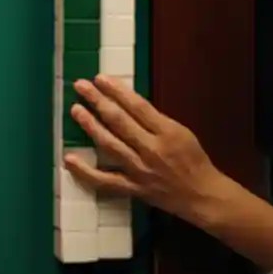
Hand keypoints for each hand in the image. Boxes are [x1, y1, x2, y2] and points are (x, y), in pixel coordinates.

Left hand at [64, 74, 233, 224]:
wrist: (203, 196)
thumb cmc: (192, 160)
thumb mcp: (181, 132)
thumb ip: (154, 119)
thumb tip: (125, 102)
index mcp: (167, 132)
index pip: (138, 106)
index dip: (117, 90)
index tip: (100, 78)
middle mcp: (152, 149)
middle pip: (120, 121)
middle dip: (98, 101)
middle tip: (81, 86)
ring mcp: (140, 170)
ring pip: (110, 145)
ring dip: (90, 126)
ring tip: (76, 110)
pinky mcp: (133, 188)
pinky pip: (104, 181)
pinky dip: (85, 171)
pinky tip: (69, 159)